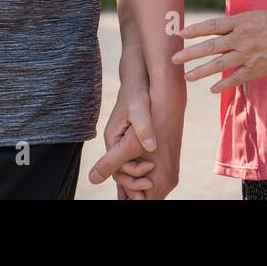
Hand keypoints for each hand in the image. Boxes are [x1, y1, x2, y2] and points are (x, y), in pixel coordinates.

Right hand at [89, 45, 157, 197]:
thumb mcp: (140, 110)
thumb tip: (150, 147)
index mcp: (112, 139)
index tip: (148, 180)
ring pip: (127, 168)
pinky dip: (140, 171)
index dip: (132, 176)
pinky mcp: (133, 141)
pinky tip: (154, 175)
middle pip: (120, 171)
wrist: (139, 81)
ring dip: (137, 178)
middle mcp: (115, 143)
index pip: (116, 167)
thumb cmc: (137, 93)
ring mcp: (123, 143)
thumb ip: (143, 129)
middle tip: (151, 184)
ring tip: (153, 184)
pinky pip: (134, 161)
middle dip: (134, 182)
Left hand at [172, 6, 266, 92]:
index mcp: (242, 21)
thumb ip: (243, 22)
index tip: (181, 33)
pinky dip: (223, 84)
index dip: (195, 30)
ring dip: (201, 70)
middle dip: (190, 53)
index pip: (212, 25)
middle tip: (173, 59)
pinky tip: (212, 89)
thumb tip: (228, 27)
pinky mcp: (259, 68)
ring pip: (219, 64)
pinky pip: (237, 78)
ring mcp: (249, 54)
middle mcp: (242, 38)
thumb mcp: (261, 14)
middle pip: (210, 46)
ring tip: (186, 76)